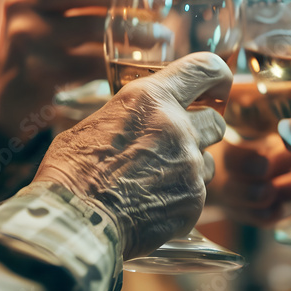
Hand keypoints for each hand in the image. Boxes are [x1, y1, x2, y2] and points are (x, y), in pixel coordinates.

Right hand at [0, 0, 183, 137]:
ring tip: (161, 36)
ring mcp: (29, 38)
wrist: (15, 88)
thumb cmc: (52, 35)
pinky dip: (120, 62)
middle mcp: (23, 4)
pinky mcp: (42, 71)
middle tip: (161, 3)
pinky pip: (91, 63)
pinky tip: (141, 63)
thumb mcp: (58, 5)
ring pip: (90, 29)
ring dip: (133, 32)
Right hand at [33, 52, 232, 259]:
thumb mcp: (94, 123)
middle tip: (179, 140)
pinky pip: (197, 193)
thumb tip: (132, 119)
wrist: (75, 220)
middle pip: (216, 120)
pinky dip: (180, 197)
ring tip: (156, 180)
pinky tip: (152, 204)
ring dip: (190, 167)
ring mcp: (189, 166)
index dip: (217, 74)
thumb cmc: (72, 171)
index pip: (204, 69)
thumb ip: (127, 116)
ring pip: (208, 161)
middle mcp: (177, 128)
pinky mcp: (193, 201)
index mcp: (150, 99)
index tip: (218, 82)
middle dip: (203, 129)